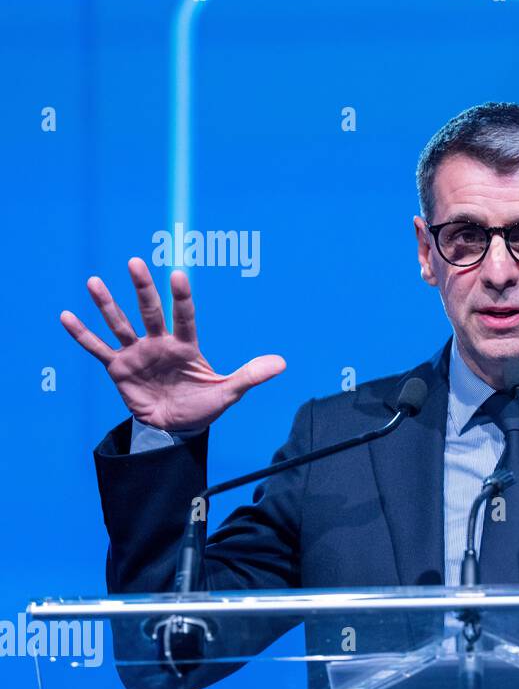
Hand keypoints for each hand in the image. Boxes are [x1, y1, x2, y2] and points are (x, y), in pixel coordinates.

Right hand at [59, 257, 284, 431]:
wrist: (176, 427)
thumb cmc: (203, 406)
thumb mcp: (229, 393)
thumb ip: (250, 376)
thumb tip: (282, 363)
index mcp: (186, 345)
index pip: (185, 316)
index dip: (182, 297)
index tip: (179, 275)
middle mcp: (160, 343)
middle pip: (150, 311)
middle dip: (143, 288)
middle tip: (135, 262)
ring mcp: (138, 353)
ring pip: (120, 323)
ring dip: (107, 305)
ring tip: (93, 282)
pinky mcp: (118, 368)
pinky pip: (97, 348)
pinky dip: (82, 334)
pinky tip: (66, 316)